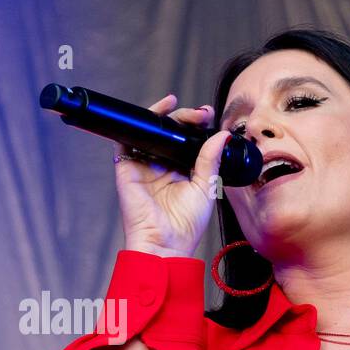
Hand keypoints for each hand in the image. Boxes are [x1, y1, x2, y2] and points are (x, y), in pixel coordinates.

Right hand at [112, 93, 232, 256]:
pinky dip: (136, 123)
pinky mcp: (127, 167)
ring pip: (151, 132)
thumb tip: (222, 135)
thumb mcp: (206, 187)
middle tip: (199, 114)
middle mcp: (163, 166)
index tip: (209, 116)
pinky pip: (127, 139)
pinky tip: (153, 113)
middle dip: (185, 118)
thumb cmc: (186, 225)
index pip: (189, 141)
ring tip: (178, 107)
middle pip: (171, 132)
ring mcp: (144, 165)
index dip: (198, 126)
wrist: (165, 242)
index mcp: (183, 171)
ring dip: (163, 115)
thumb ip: (211, 160)